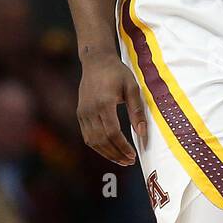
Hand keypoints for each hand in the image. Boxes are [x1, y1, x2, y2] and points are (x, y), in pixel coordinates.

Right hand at [77, 48, 146, 165]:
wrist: (96, 61)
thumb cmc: (117, 73)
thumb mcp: (132, 87)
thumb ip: (137, 111)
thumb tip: (142, 132)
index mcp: (104, 103)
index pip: (112, 132)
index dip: (122, 147)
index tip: (133, 155)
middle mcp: (90, 110)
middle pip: (101, 140)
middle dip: (116, 154)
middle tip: (129, 161)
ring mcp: (83, 113)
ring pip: (92, 141)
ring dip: (107, 153)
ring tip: (121, 160)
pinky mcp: (80, 114)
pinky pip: (87, 136)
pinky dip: (98, 146)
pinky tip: (109, 151)